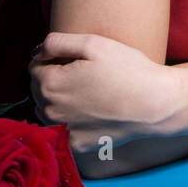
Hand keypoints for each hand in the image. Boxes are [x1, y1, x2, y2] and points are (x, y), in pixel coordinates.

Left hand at [28, 32, 174, 157]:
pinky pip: (62, 129)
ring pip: (47, 110)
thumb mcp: (93, 43)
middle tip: (81, 72)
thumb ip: (58, 42)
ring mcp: (62, 131)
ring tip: (86, 90)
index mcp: (50, 84)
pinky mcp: (75, 145)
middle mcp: (50, 111)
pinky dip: (70, 119)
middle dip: (52, 78)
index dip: (50, 58)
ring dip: (58, 99)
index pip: (33, 67)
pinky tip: (90, 110)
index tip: (71, 57)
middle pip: (38, 89)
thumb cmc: (127, 69)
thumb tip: (38, 50)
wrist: (153, 104)